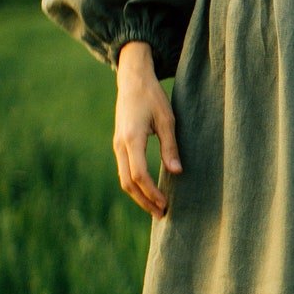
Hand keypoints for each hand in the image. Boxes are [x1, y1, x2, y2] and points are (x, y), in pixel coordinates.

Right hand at [113, 41, 181, 217]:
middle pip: (127, 182)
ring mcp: (117, 144)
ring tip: (155, 208)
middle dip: (143, 201)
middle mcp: (120, 144)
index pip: (139, 174)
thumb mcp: (167, 119)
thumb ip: (170, 146)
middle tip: (161, 214)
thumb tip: (176, 172)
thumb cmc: (152, 96)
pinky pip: (124, 170)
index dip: (151, 192)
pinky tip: (147, 191)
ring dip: (138, 195)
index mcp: (132, 138)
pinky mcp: (119, 143)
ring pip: (123, 178)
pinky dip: (135, 184)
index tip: (165, 203)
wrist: (132, 79)